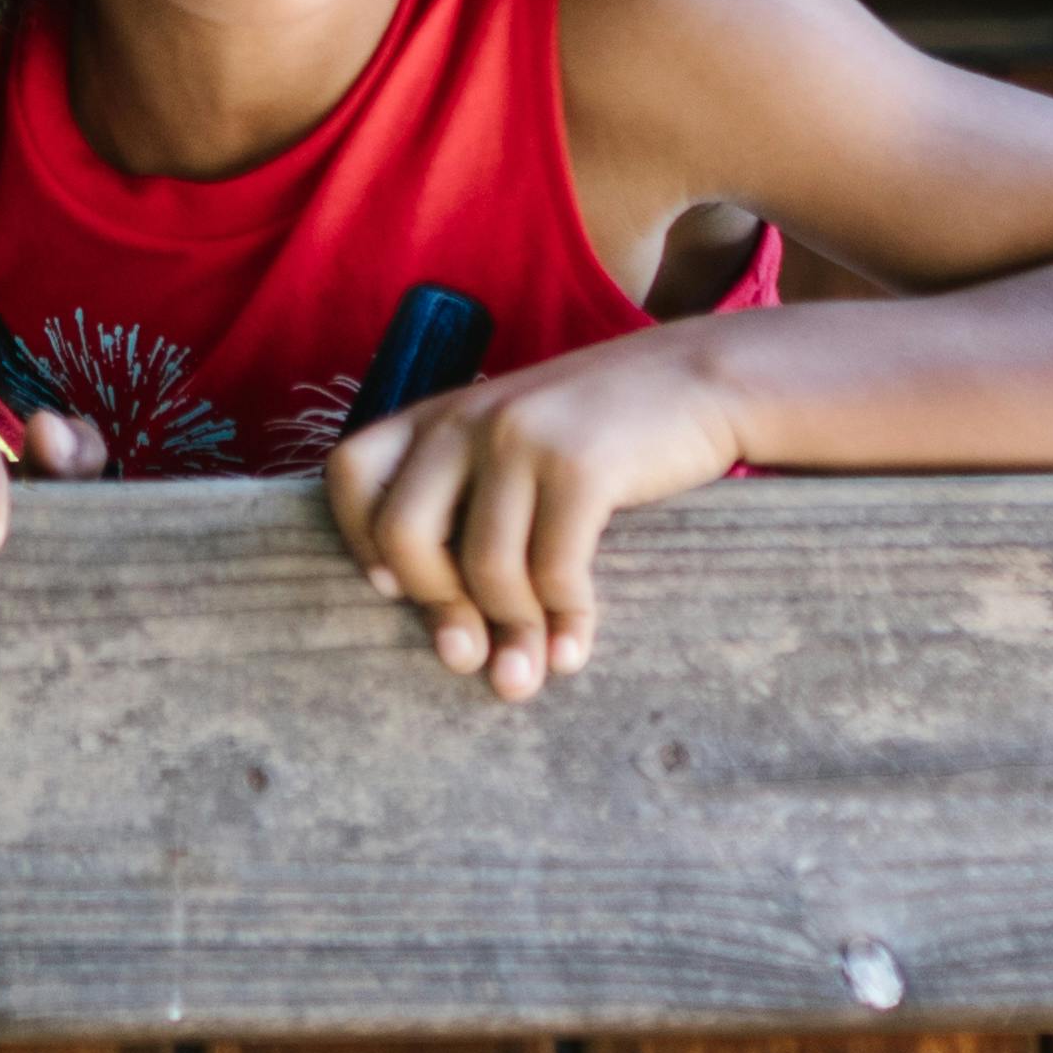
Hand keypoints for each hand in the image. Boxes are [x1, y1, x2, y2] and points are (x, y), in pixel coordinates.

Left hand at [319, 341, 744, 696]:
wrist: (701, 381)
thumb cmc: (605, 433)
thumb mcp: (520, 443)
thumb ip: (473, 502)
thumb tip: (454, 633)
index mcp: (440, 413)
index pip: (351, 472)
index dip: (358, 539)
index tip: (391, 590)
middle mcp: (468, 417)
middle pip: (404, 533)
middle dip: (436, 608)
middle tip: (465, 657)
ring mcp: (522, 435)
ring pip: (485, 566)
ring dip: (511, 634)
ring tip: (532, 672)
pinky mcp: (580, 464)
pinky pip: (553, 570)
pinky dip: (565, 624)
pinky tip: (575, 650)